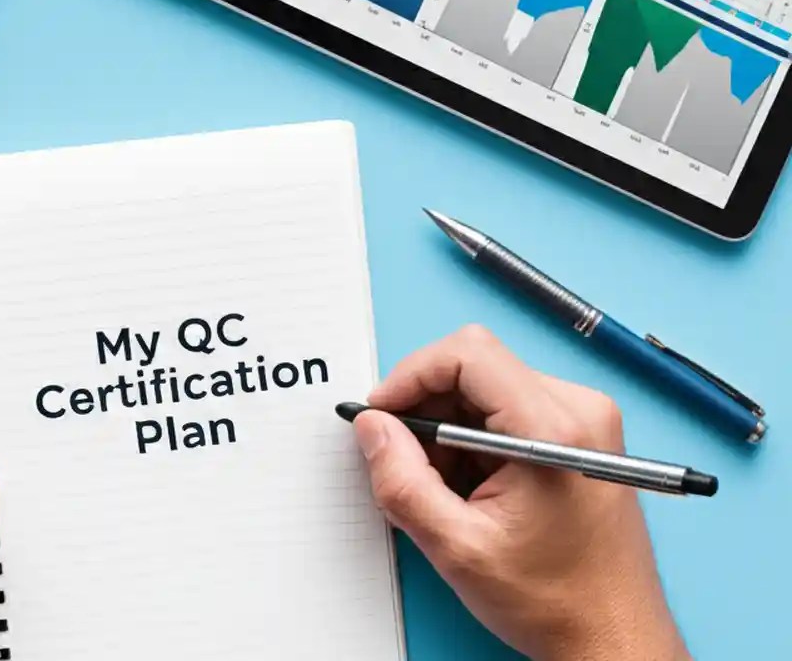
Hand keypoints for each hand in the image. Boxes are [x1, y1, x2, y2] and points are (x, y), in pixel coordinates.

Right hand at [355, 326, 688, 660]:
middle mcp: (579, 409)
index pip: (469, 354)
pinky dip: (472, 440)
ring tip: (445, 488)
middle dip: (426, 409)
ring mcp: (584, 419)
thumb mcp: (458, 547)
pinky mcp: (579, 433)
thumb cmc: (555, 600)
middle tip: (404, 462)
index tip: (381, 414)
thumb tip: (372, 427)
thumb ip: (403, 482)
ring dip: (448, 429)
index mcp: (555, 429)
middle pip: (475, 367)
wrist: (613, 635)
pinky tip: (472, 489)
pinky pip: (507, 409)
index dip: (411, 376)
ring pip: (486, 388)